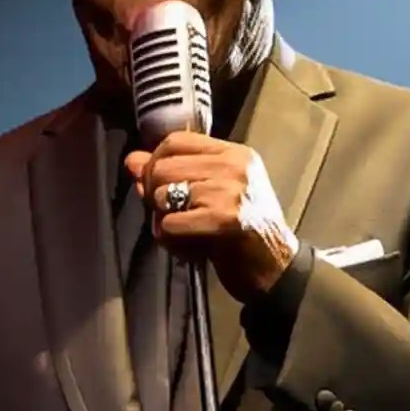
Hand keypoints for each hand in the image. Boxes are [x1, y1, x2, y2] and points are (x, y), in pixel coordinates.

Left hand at [124, 131, 299, 301]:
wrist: (277, 269)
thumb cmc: (243, 233)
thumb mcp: (212, 194)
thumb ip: (173, 174)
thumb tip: (132, 161)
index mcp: (234, 154)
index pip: (176, 141)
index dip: (155, 161)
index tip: (155, 185)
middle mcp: (234, 166)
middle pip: (164, 167)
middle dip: (154, 196)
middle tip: (170, 217)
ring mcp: (231, 191)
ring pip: (163, 195)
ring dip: (163, 221)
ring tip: (184, 235)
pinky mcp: (225, 219)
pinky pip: (170, 223)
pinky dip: (171, 241)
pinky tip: (190, 249)